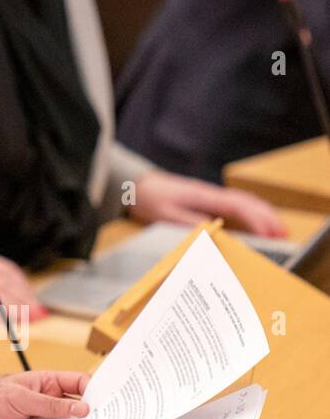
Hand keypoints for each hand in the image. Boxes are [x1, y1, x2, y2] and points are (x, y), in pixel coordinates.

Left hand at [0, 370, 90, 418]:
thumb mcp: (23, 398)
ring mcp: (47, 415)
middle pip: (79, 405)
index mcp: (49, 381)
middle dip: (91, 413)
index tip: (107, 403)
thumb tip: (81, 408)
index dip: (95, 390)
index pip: (79, 382)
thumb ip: (51, 404)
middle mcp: (51, 398)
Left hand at [129, 169, 286, 237]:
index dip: (255, 219)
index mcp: (204, 196)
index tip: (269, 233)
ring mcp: (211, 195)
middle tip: (283, 234)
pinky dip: (250, 212)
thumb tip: (215, 232)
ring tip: (277, 230)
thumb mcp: (167, 215)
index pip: (238, 205)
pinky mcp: (208, 199)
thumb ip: (190, 223)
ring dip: (262, 214)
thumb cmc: (151, 198)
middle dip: (267, 217)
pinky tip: (257, 221)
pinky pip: (235, 204)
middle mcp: (211, 193)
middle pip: (247, 202)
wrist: (137, 184)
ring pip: (244, 201)